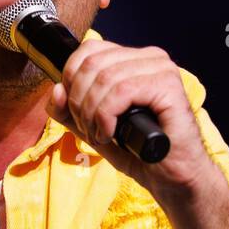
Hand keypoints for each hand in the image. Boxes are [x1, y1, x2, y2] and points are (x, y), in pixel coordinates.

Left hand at [45, 40, 216, 201]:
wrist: (172, 178)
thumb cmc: (139, 152)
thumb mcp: (93, 128)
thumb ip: (69, 110)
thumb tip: (56, 89)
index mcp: (133, 59)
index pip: (88, 50)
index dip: (71, 79)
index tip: (72, 110)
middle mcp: (149, 57)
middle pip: (92, 64)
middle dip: (79, 101)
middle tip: (88, 129)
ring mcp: (161, 69)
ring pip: (104, 79)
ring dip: (92, 113)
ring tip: (100, 135)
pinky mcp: (168, 85)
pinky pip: (122, 91)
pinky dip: (107, 116)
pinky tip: (111, 133)